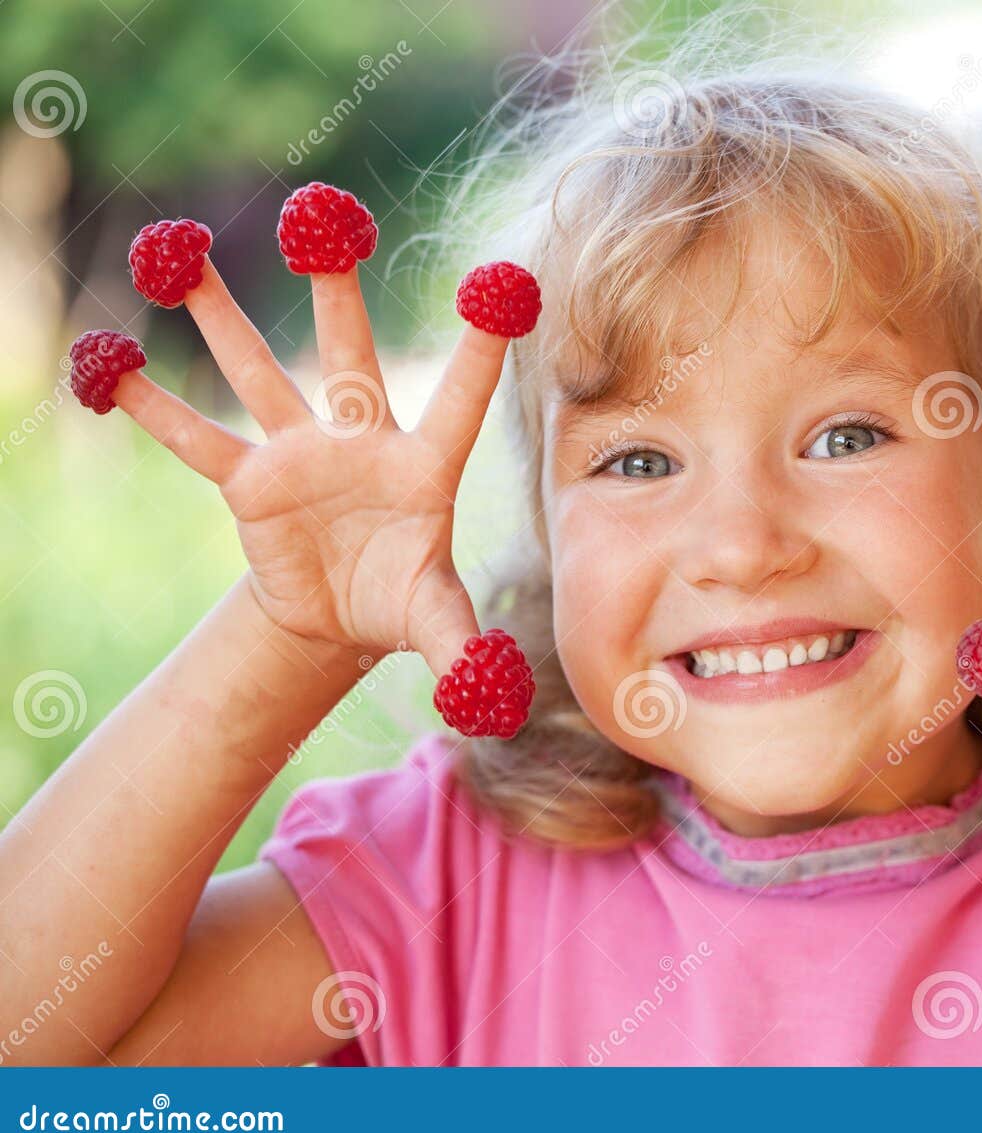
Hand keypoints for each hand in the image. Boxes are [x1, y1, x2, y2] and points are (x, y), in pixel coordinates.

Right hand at [111, 258, 510, 675]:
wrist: (339, 620)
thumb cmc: (402, 604)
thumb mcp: (437, 627)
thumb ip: (466, 651)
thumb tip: (497, 699)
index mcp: (426, 465)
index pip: (460, 397)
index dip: (480, 348)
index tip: (503, 279)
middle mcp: (361, 441)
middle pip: (350, 355)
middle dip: (336, 291)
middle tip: (324, 216)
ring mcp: (300, 454)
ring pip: (259, 373)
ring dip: (220, 316)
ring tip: (176, 247)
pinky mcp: (248, 484)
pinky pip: (196, 440)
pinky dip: (154, 408)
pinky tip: (109, 364)